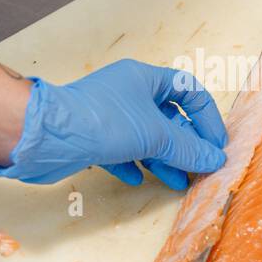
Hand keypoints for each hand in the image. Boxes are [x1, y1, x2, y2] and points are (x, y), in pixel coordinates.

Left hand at [0, 58, 227, 189]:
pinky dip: (132, 163)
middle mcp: (127, 93)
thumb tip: (215, 159)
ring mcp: (109, 115)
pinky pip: (120, 150)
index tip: (216, 145)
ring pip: (145, 136)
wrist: (46, 135)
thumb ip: (187, 148)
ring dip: (163, 159)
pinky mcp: (92, 137)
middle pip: (168, 117)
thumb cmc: (102, 122)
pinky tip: (138, 179)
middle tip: (200, 169)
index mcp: (144, 79)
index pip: (188, 91)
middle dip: (185, 144)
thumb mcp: (154, 134)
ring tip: (178, 183)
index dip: (207, 118)